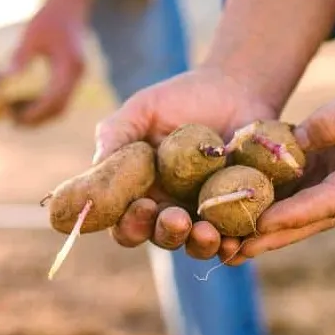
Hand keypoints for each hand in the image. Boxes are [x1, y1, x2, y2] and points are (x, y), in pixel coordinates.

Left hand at [6, 0, 86, 126]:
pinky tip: (23, 102)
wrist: (69, 6)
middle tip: (12, 122)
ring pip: (60, 106)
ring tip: (14, 114)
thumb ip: (20, 58)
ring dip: (40, 114)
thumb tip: (6, 81)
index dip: (35, 112)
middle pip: (59, 108)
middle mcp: (77, 75)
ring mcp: (77, 77)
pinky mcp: (72, 77)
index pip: (54, 98)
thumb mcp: (31, 35)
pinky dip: (43, 105)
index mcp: (69, 65)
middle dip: (37, 119)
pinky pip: (59, 98)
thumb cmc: (48, 18)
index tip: (14, 119)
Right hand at [92, 67, 280, 258]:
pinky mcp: (238, 212)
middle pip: (160, 238)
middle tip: (176, 218)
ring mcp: (204, 213)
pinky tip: (235, 240)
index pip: (126, 222)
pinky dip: (233, 245)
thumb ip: (116, 134)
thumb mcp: (144, 109)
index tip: (142, 204)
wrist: (236, 88)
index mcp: (141, 190)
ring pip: (195, 245)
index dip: (130, 223)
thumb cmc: (182, 98)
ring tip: (207, 232)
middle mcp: (169, 207)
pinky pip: (234, 239)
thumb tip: (96, 166)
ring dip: (198, 245)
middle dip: (166, 234)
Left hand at [224, 20, 334, 262]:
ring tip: (232, 237)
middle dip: (278, 233)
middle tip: (237, 250)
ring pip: (307, 203)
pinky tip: (243, 198)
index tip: (263, 223)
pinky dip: (276, 191)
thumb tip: (297, 143)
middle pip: (317, 214)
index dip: (298, 213)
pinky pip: (303, 178)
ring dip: (272, 222)